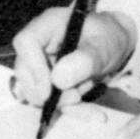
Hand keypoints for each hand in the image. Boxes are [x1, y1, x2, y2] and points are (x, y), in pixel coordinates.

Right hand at [11, 7, 137, 107]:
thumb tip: (58, 79)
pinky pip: (51, 101)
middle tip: (75, 97)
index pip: (25, 43)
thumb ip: (85, 61)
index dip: (33, 67)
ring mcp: (40, 64)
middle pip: (24, 71)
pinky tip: (93, 113)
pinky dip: (71, 109)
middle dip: (47, 92)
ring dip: (63, 101)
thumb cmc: (108, 38)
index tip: (49, 89)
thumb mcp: (104, 47)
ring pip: (36, 91)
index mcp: (48, 25)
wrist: (115, 46)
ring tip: (88, 92)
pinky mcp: (47, 82)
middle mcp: (39, 44)